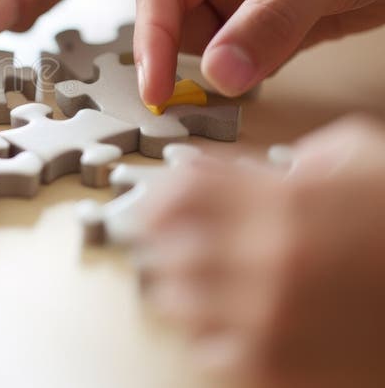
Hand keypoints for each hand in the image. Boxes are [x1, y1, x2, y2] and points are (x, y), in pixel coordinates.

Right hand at [134, 0, 384, 105]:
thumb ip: (272, 18)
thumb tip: (219, 75)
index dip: (152, 42)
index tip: (156, 90)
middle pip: (178, 24)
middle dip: (182, 58)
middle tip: (190, 98)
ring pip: (213, 46)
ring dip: (223, 69)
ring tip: (252, 73)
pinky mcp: (285, 23)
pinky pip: (249, 56)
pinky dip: (250, 74)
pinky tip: (265, 73)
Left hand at [140, 116, 384, 387]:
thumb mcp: (363, 156)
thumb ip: (296, 157)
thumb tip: (244, 172)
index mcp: (283, 202)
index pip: (177, 192)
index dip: (160, 195)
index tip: (159, 202)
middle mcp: (267, 260)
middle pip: (164, 246)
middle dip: (167, 239)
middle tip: (180, 239)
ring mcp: (269, 319)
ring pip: (175, 301)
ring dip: (184, 285)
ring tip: (209, 279)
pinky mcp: (279, 368)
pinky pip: (208, 351)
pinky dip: (211, 334)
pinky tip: (237, 319)